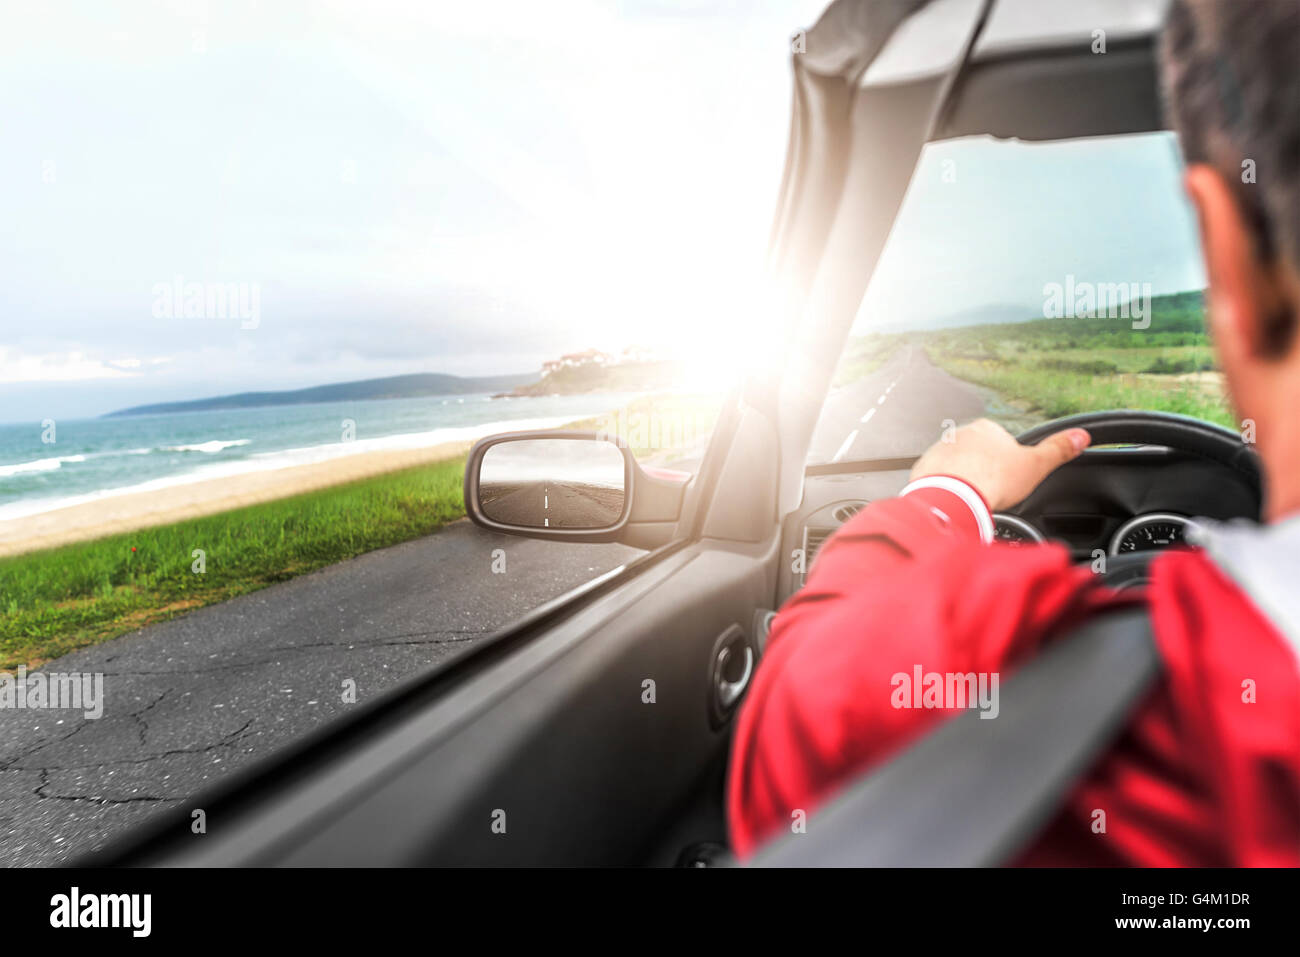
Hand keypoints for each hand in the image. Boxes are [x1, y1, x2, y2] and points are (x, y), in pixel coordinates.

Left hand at [909, 419, 1090, 511]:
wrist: (952, 497)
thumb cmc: (992, 481)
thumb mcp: (1035, 465)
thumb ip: (1059, 449)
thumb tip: (1082, 436)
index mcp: (987, 429)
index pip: (1002, 443)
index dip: (1008, 464)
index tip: (1008, 481)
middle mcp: (959, 434)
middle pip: (978, 455)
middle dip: (984, 472)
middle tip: (991, 493)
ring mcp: (939, 450)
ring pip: (956, 466)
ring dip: (964, 480)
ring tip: (973, 500)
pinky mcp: (924, 468)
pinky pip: (938, 478)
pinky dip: (945, 489)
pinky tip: (954, 501)